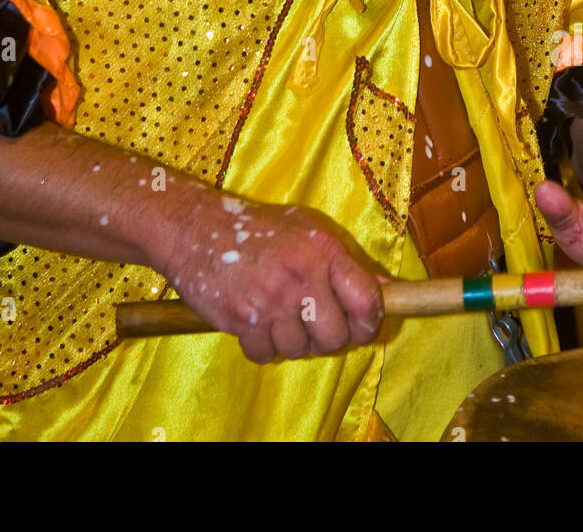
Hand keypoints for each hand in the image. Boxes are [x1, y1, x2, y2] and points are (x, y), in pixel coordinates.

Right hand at [164, 191, 383, 363]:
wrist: (197, 228)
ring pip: (300, 350)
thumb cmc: (257, 227)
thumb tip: (385, 291)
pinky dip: (263, 346)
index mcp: (323, 251)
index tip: (362, 325)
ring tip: (280, 314)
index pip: (366, 302)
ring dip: (293, 340)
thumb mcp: (308, 228)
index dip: (370, 322)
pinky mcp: (242, 321)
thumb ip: (346, 261)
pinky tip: (256, 321)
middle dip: (328, 337)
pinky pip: (267, 355)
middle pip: (335, 337)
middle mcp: (301, 276)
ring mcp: (270, 301)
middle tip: (314, 321)